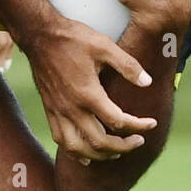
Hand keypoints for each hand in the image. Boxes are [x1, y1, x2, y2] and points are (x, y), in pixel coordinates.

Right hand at [23, 16, 155, 162]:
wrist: (39, 35)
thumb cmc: (73, 38)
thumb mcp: (104, 46)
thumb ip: (127, 65)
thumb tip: (147, 82)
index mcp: (88, 94)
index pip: (118, 122)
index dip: (139, 126)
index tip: (151, 124)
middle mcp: (72, 108)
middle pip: (99, 142)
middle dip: (123, 146)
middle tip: (138, 141)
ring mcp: (58, 111)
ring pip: (77, 148)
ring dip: (99, 155)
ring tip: (115, 152)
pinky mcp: (50, 110)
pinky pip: (61, 139)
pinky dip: (75, 152)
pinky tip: (86, 153)